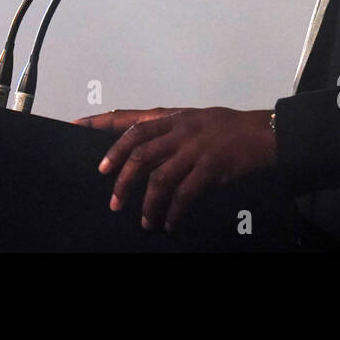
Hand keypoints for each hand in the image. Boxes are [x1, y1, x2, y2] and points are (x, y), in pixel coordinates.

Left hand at [77, 107, 275, 231]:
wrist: (263, 132)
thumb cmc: (228, 127)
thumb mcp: (194, 119)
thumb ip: (168, 130)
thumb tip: (142, 150)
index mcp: (172, 117)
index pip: (129, 119)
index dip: (101, 123)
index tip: (76, 126)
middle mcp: (179, 130)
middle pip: (138, 152)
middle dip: (121, 178)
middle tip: (113, 199)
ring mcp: (194, 148)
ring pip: (158, 177)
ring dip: (147, 203)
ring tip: (144, 221)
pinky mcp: (209, 168)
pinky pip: (183, 194)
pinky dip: (173, 212)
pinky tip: (169, 222)